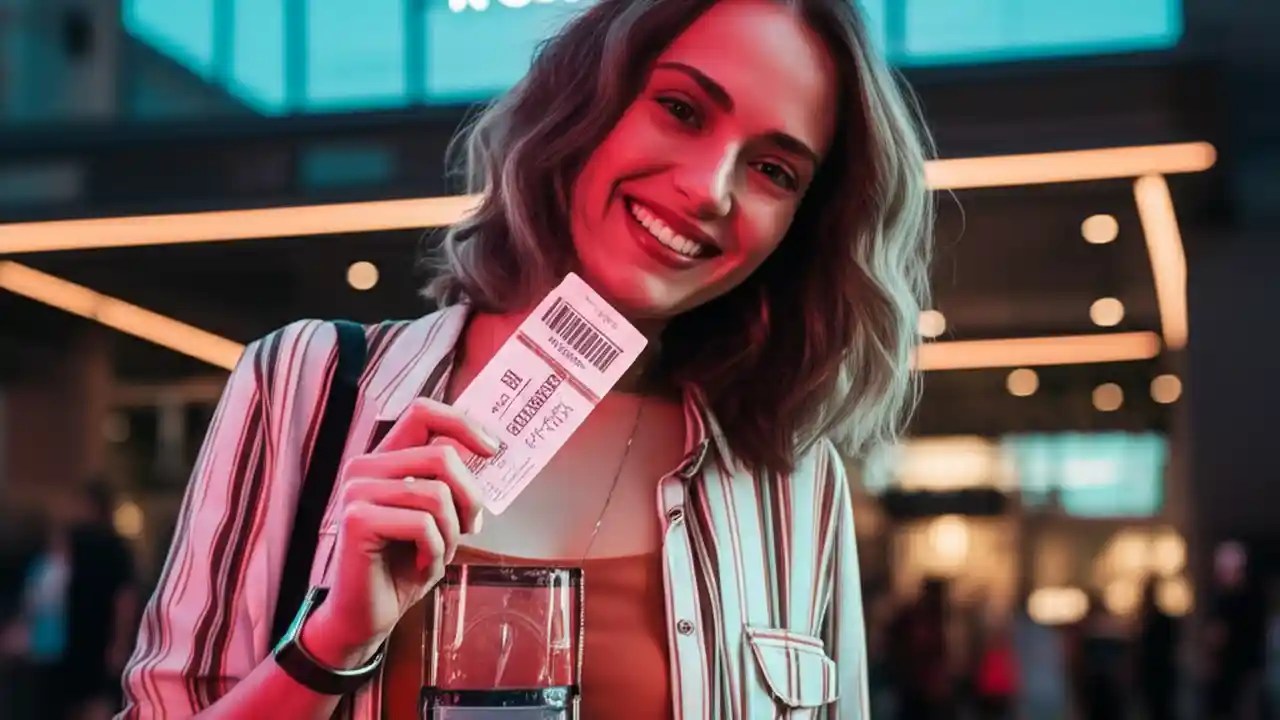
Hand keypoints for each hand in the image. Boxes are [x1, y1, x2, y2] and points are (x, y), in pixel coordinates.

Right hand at [301, 398, 497, 666]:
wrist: (365, 615)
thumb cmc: (401, 565)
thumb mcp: (435, 516)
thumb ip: (449, 481)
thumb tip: (487, 448)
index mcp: (383, 459)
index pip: (423, 412)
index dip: (463, 424)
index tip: (491, 449)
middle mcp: (365, 467)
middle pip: (441, 455)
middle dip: (471, 496)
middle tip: (470, 528)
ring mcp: (357, 491)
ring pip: (437, 493)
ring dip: (451, 532)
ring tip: (438, 552)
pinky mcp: (358, 520)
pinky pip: (422, 524)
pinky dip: (435, 551)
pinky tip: (420, 564)